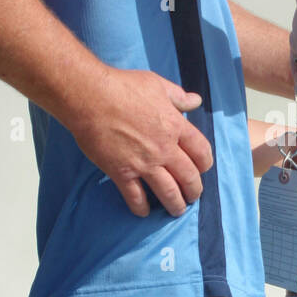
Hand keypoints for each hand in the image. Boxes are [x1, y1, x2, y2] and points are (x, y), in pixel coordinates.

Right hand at [66, 67, 213, 216]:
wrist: (90, 97)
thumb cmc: (123, 86)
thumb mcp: (157, 84)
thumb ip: (178, 97)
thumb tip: (196, 100)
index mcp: (175, 126)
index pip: (202, 151)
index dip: (205, 163)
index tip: (203, 168)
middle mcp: (164, 149)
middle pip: (188, 176)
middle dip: (194, 190)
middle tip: (193, 197)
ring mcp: (143, 163)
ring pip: (168, 192)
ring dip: (175, 204)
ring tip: (177, 210)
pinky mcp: (122, 172)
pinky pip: (136, 197)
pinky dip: (141, 207)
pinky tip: (144, 212)